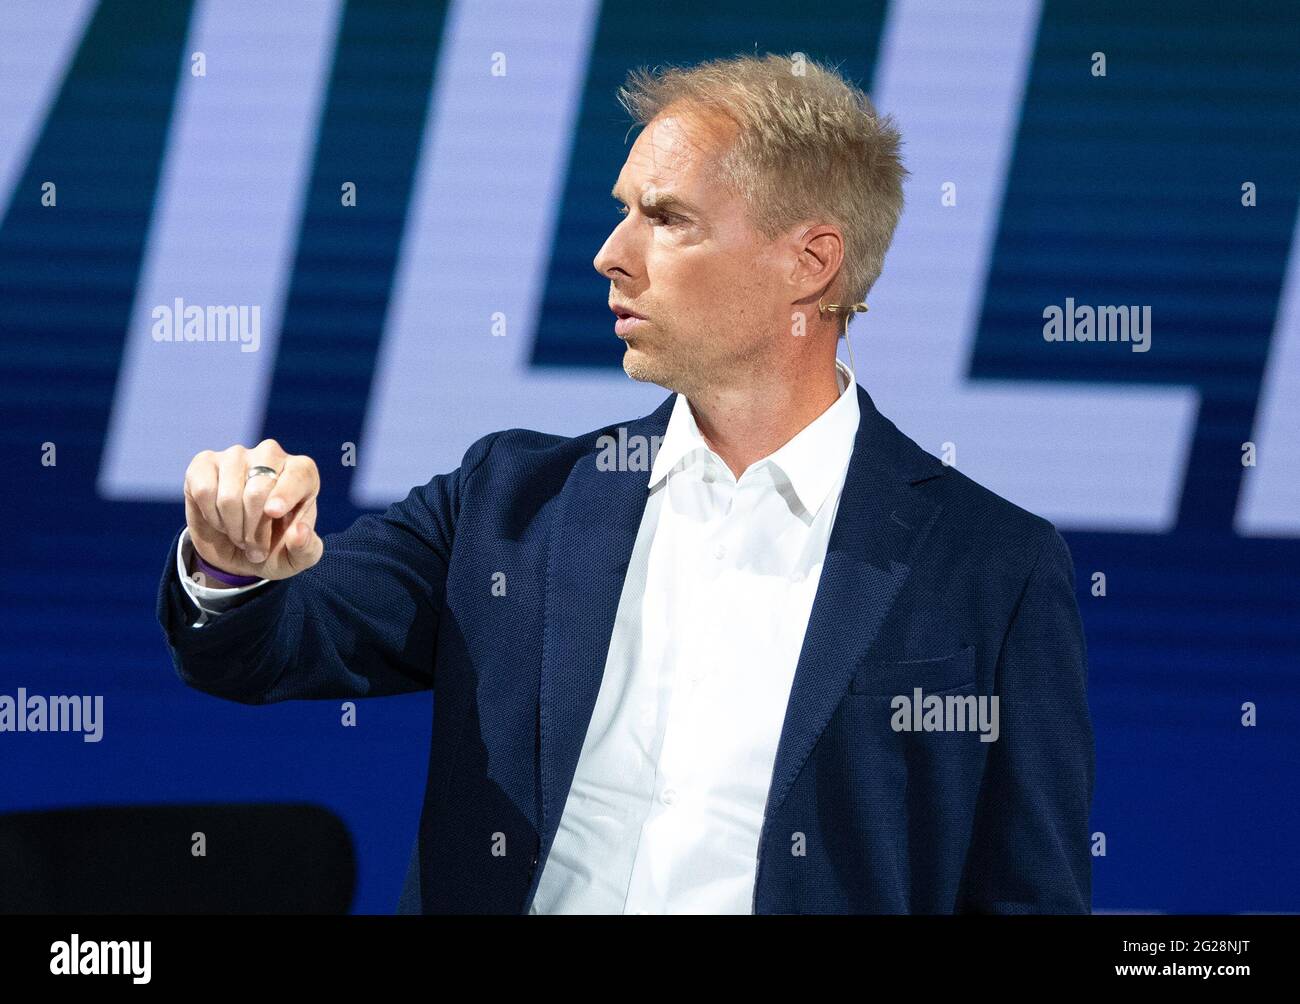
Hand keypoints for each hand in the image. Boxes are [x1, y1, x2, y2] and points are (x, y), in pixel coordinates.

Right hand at [183, 439, 322, 580]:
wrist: (236, 550)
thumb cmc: (273, 548)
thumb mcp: (296, 559)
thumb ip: (306, 549)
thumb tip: (299, 531)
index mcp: (302, 472)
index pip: (297, 475)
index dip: (285, 495)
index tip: (273, 513)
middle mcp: (270, 454)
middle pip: (258, 491)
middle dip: (254, 530)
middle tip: (255, 548)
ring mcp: (236, 455)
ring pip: (230, 495)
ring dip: (232, 527)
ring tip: (238, 535)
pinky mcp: (205, 462)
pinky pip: (204, 490)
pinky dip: (210, 516)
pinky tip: (219, 520)